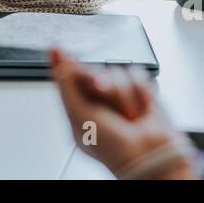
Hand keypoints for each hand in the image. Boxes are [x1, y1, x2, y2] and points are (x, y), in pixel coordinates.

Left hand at [49, 47, 193, 178]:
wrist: (147, 153)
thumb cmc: (111, 146)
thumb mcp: (78, 115)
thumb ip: (66, 85)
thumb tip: (59, 61)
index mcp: (79, 106)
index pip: (67, 79)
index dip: (61, 62)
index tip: (56, 49)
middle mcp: (98, 99)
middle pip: (91, 70)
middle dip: (97, 79)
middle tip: (100, 89)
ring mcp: (119, 95)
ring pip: (116, 72)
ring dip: (121, 92)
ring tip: (126, 114)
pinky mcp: (140, 91)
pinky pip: (136, 74)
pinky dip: (139, 91)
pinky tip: (140, 109)